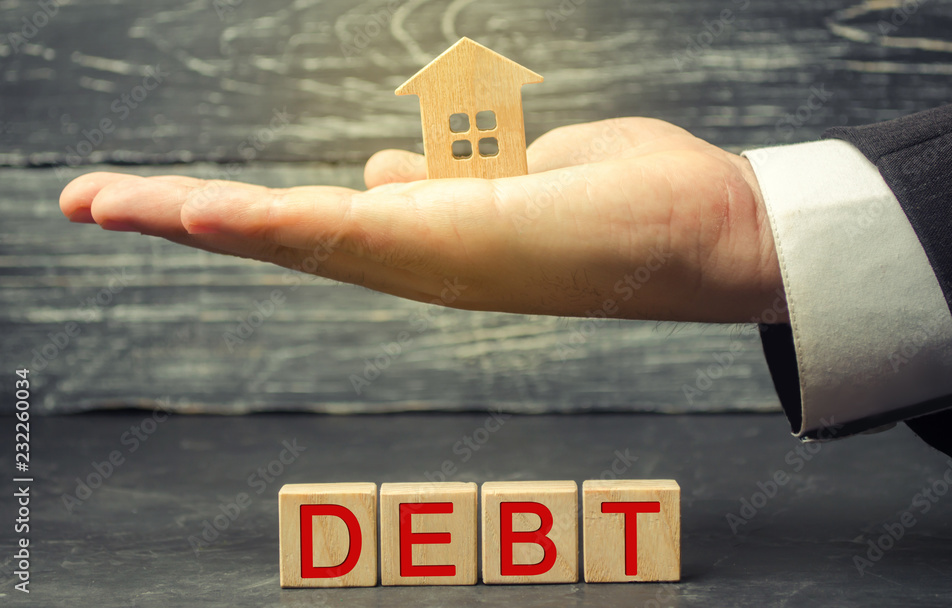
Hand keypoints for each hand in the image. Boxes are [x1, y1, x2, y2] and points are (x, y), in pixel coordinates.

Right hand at [59, 117, 784, 322]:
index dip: (232, 215)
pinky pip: (343, 230)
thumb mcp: (516, 176)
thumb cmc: (618, 201)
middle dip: (180, 217)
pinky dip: (264, 222)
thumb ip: (443, 180)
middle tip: (84, 203)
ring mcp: (429, 258)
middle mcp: (417, 259)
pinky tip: (198, 213)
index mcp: (427, 239)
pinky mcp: (452, 244)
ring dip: (192, 218)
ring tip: (104, 204)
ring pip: (289, 234)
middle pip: (278, 232)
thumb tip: (384, 167)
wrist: (701, 231)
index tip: (168, 201)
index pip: (309, 223)